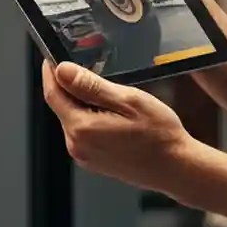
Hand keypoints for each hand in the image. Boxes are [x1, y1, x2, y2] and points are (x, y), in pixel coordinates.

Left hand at [40, 60, 194, 193]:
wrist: (176, 167)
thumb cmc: (159, 135)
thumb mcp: (128, 100)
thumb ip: (92, 86)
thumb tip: (63, 71)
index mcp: (82, 128)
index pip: (53, 94)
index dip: (50, 73)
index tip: (52, 58)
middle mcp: (77, 145)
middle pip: (62, 107)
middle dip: (70, 87)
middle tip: (90, 70)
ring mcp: (84, 156)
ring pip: (73, 119)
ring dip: (82, 103)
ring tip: (110, 96)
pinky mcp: (93, 161)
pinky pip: (83, 133)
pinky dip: (90, 119)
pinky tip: (114, 116)